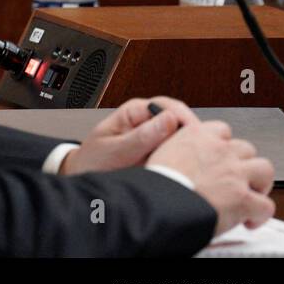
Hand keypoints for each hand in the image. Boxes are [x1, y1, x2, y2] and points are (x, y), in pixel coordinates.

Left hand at [60, 97, 198, 174]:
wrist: (84, 176)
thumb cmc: (93, 160)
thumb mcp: (115, 150)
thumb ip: (140, 137)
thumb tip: (169, 119)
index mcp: (135, 112)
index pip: (170, 107)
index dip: (186, 121)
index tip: (196, 138)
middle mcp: (149, 121)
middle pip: (182, 122)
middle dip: (193, 138)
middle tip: (200, 157)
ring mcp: (157, 138)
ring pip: (185, 139)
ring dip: (190, 151)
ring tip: (194, 168)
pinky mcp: (161, 154)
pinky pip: (180, 154)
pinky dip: (185, 163)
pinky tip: (186, 174)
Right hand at [147, 119, 274, 233]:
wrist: (158, 203)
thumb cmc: (155, 184)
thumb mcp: (158, 154)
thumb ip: (174, 149)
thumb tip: (175, 155)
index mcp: (196, 136)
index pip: (221, 130)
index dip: (222, 145)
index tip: (218, 156)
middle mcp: (219, 150)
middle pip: (246, 149)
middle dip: (242, 163)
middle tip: (233, 178)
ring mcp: (234, 173)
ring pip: (264, 170)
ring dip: (258, 183)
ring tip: (248, 194)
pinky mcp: (243, 198)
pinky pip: (264, 204)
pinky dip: (259, 214)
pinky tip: (248, 220)